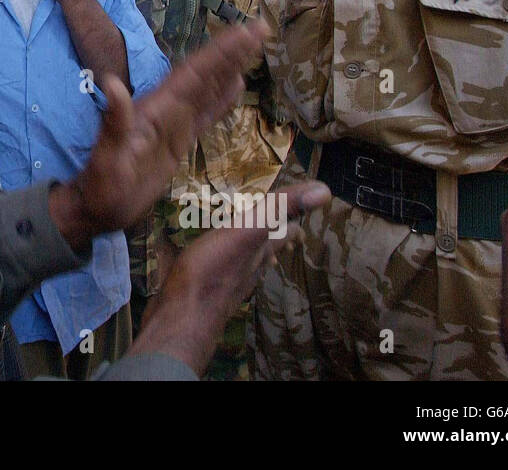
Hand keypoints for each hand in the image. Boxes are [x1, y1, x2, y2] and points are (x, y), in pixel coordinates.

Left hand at [48, 20, 267, 248]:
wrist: (96, 207)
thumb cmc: (100, 185)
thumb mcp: (106, 155)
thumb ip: (115, 122)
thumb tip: (112, 83)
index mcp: (155, 108)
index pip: (193, 73)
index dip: (219, 51)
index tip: (244, 30)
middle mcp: (167, 110)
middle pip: (205, 74)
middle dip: (231, 51)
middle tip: (260, 28)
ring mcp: (173, 124)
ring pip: (207, 90)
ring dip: (230, 67)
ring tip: (253, 45)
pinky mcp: (177, 141)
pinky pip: (204, 114)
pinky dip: (221, 99)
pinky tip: (236, 86)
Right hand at [129, 181, 330, 375]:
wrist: (183, 316)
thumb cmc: (213, 271)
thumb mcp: (247, 231)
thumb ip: (280, 209)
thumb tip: (325, 191)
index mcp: (261, 248)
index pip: (288, 230)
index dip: (295, 219)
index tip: (303, 210)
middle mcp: (250, 265)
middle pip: (269, 247)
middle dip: (274, 232)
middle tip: (276, 222)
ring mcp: (228, 280)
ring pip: (248, 260)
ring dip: (251, 248)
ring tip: (248, 239)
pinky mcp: (206, 288)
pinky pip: (222, 269)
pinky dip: (224, 259)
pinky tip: (213, 259)